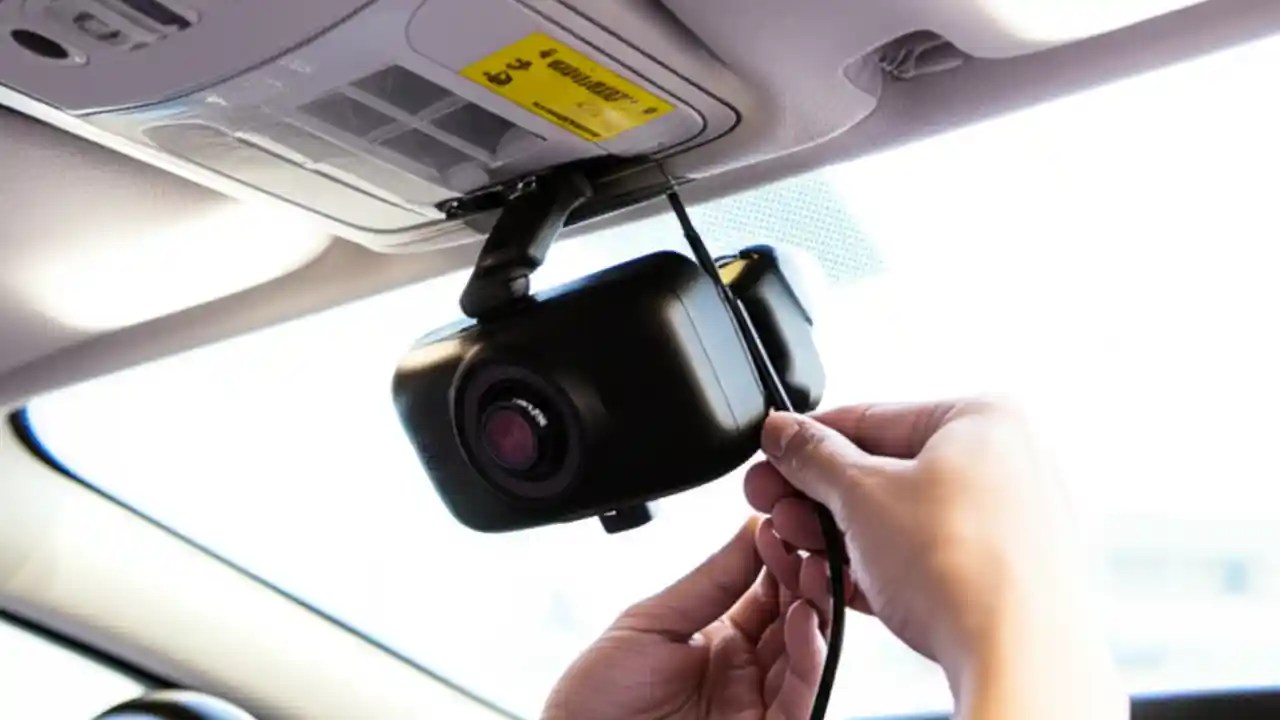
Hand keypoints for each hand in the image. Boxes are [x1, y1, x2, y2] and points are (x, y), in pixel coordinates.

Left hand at [543, 517, 826, 719]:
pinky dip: (808, 658)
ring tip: (810, 573)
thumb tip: (750, 529)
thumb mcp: (651, 624)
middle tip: (808, 542)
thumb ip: (708, 582)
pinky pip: (800, 698)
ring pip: (805, 655)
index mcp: (718, 642)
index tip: (783, 523)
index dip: (778, 557)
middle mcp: (745, 673)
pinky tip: (802, 620)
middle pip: (795, 620)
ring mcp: (756, 705)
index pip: (767, 592)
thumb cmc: (598, 701)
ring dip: (814, 610)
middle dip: (805, 578)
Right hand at [746, 401, 1126, 719]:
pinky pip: (927, 558)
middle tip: (774, 511)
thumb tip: (782, 431)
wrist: (1018, 658)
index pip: (871, 418)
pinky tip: (837, 583)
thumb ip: (812, 457)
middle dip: (819, 498)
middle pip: (884, 471)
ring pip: (902, 519)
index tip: (770, 458)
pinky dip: (880, 568)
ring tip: (800, 552)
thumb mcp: (860, 495)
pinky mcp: (1005, 575)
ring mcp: (1010, 522)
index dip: (808, 442)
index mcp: (982, 420)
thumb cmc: (961, 565)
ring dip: (840, 537)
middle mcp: (1006, 463)